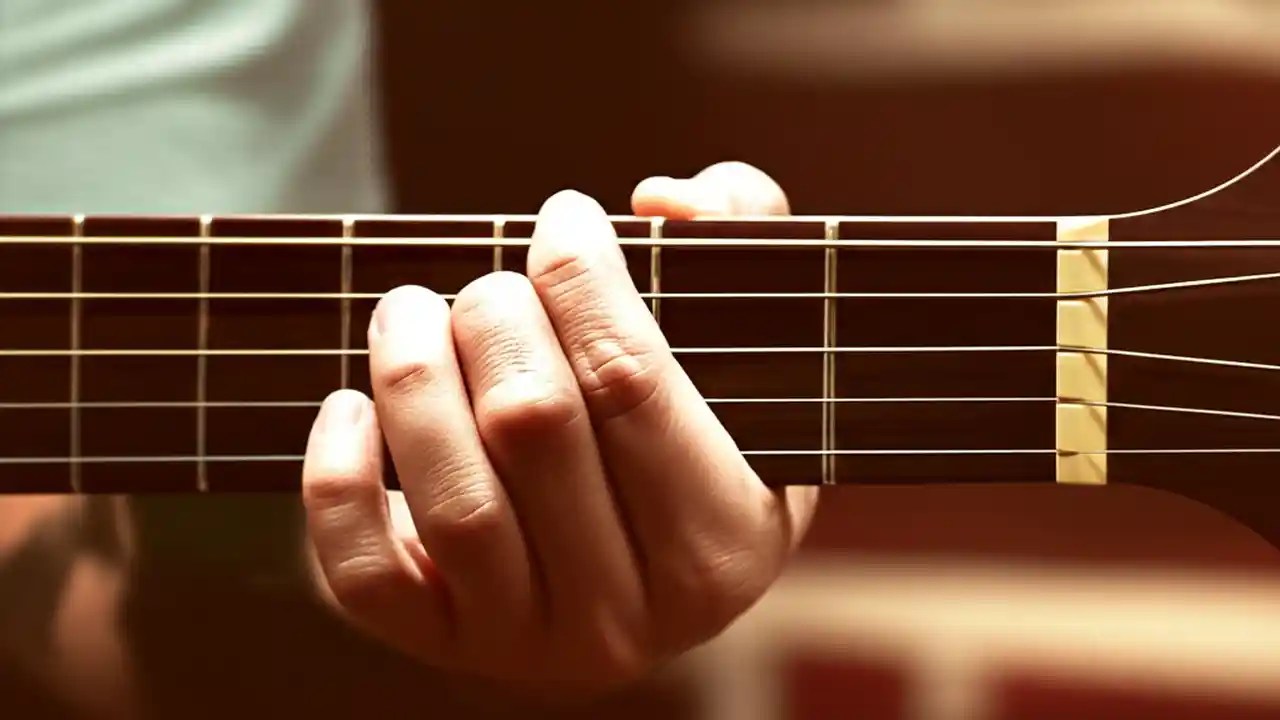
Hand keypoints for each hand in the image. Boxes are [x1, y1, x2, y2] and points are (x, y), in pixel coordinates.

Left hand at [300, 162, 817, 695]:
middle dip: (496, 321)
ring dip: (413, 377)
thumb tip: (664, 201)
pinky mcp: (441, 645)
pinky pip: (366, 575)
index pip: (632, 382)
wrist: (626, 560)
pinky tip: (350, 405)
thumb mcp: (749, 342)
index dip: (584, 281)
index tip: (563, 219)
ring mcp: (530, 642)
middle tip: (489, 286)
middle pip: (534, 427)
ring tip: (407, 311)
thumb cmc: (687, 430)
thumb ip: (742, 231)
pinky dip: (339, 481)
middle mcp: (632, 615)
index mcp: (726, 544)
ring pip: (455, 501)